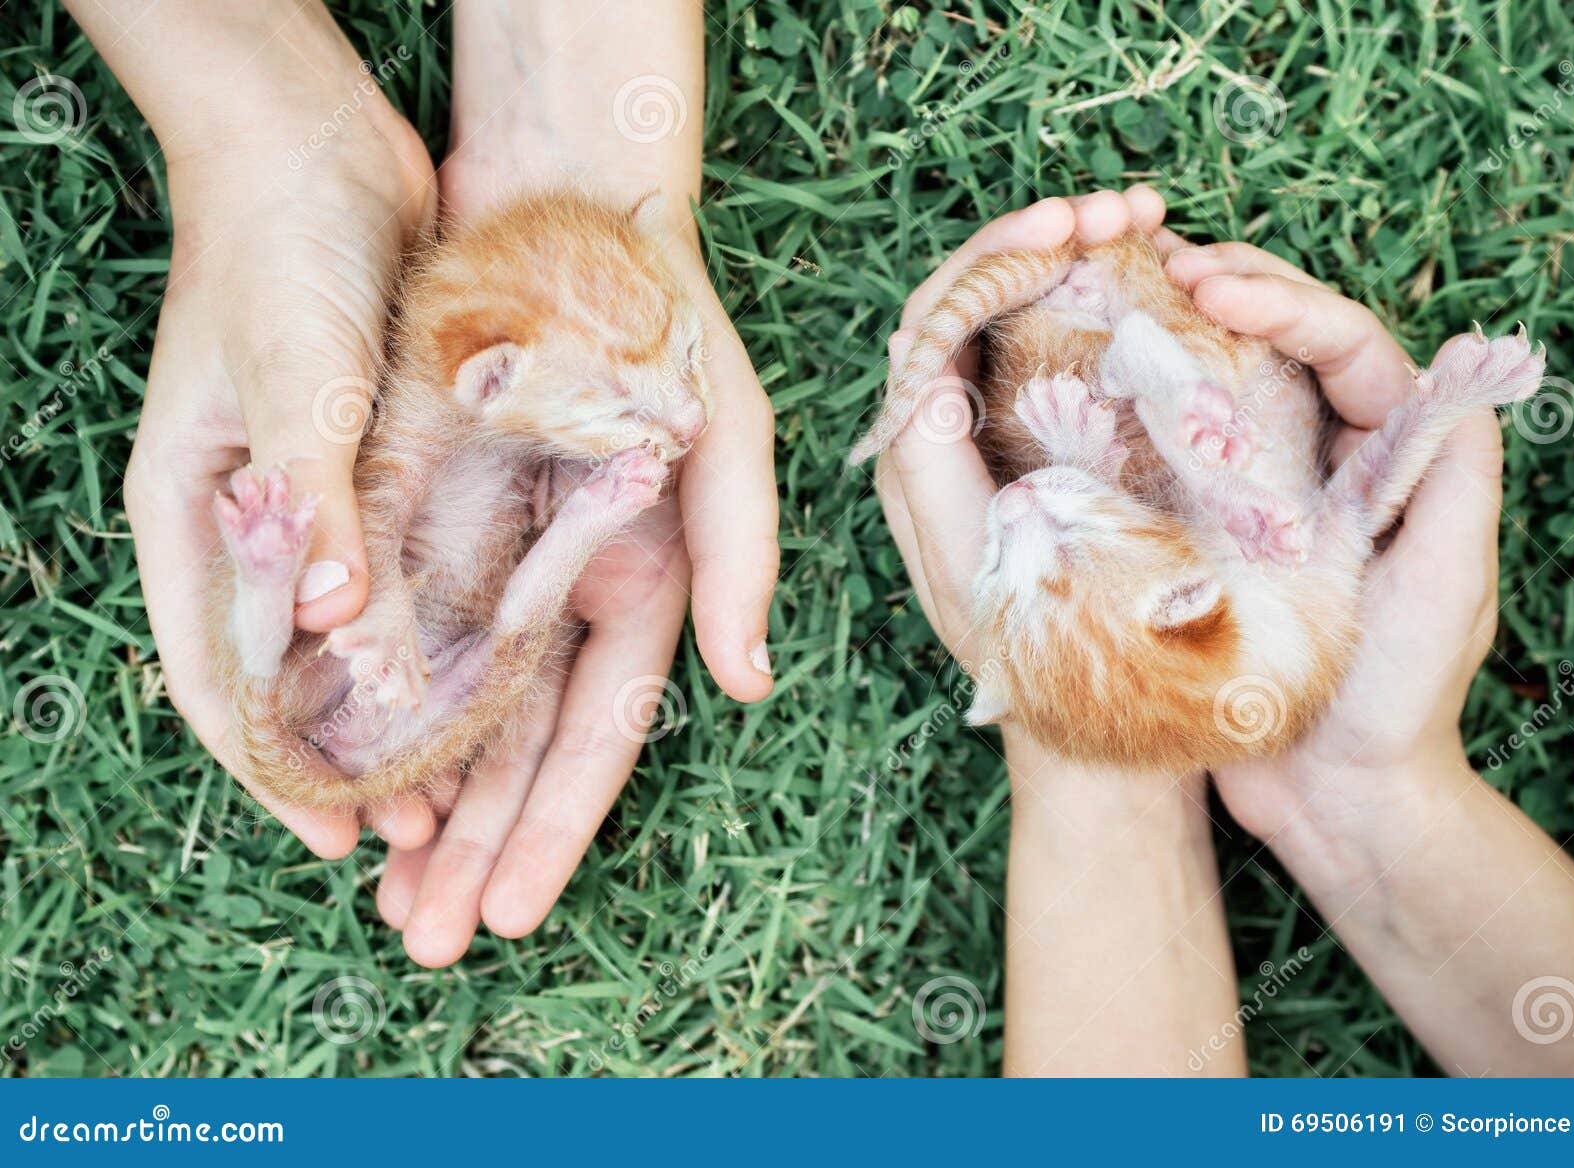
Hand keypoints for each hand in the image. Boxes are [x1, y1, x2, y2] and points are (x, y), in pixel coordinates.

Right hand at [124, 77, 436, 858]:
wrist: (318, 146)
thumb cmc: (281, 252)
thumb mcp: (293, 381)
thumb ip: (311, 503)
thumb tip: (328, 628)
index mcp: (194, 516)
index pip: (216, 675)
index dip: (271, 766)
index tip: (334, 838)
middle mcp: (251, 524)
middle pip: (289, 677)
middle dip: (346, 759)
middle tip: (418, 837)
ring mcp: (315, 497)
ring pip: (351, 640)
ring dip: (399, 712)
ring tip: (463, 786)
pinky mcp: (375, 466)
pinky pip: (402, 578)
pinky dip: (433, 638)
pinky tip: (486, 677)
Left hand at [377, 131, 777, 970]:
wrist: (562, 214)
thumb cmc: (667, 325)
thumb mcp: (728, 434)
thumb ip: (740, 556)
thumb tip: (751, 683)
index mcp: (641, 589)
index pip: (599, 735)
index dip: (555, 827)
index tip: (507, 909)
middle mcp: (566, 598)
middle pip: (519, 750)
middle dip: (478, 846)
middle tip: (425, 939)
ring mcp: (496, 569)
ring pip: (458, 713)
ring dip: (426, 805)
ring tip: (384, 893)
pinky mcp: (429, 528)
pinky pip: (401, 639)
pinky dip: (379, 711)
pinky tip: (351, 774)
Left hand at [872, 189, 1167, 686]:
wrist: (1092, 715)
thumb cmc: (1032, 650)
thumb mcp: (971, 562)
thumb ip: (929, 464)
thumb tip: (922, 353)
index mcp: (917, 448)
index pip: (936, 319)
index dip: (992, 260)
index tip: (1064, 228)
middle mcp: (951, 426)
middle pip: (979, 298)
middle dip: (1043, 240)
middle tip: (1125, 206)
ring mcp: (1008, 428)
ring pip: (1027, 312)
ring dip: (1081, 254)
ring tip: (1149, 217)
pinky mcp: (1061, 439)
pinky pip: (1073, 348)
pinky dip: (1110, 299)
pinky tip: (1158, 268)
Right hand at [1162, 241, 1503, 835]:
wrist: (1340, 799)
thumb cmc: (1398, 696)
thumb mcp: (1448, 579)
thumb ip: (1456, 471)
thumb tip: (1453, 361)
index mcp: (1398, 455)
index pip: (1345, 345)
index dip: (1282, 299)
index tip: (1209, 286)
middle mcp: (1333, 462)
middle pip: (1284, 347)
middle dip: (1229, 292)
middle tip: (1158, 266)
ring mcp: (1266, 497)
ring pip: (1226, 387)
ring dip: (1181, 336)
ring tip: (1124, 297)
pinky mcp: (1211, 538)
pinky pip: (1177, 455)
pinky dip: (1142, 412)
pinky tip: (1097, 388)